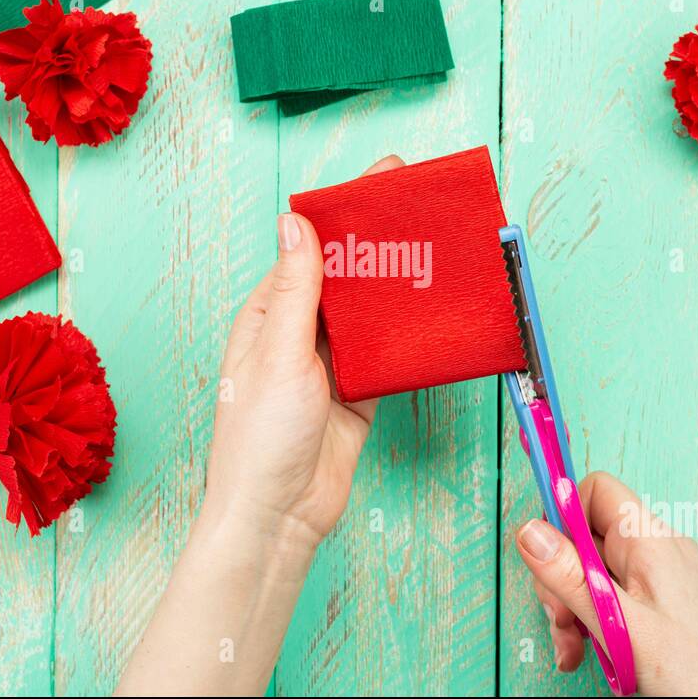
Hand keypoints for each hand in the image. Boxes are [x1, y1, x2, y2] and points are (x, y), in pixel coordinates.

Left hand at [201, 155, 405, 550]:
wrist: (279, 518)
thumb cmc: (260, 439)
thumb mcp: (280, 355)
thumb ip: (295, 291)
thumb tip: (295, 223)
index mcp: (268, 315)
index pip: (310, 249)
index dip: (344, 214)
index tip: (380, 180)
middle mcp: (297, 333)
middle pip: (344, 276)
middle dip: (379, 242)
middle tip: (422, 207)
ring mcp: (329, 365)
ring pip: (370, 313)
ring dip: (398, 286)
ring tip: (437, 249)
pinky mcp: (358, 394)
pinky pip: (388, 355)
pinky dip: (409, 335)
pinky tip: (434, 311)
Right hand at [516, 471, 697, 695]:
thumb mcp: (620, 624)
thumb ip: (572, 577)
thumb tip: (529, 532)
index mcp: (649, 540)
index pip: (596, 491)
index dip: (563, 516)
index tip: (543, 557)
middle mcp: (655, 549)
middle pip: (587, 536)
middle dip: (562, 578)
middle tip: (562, 620)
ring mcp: (658, 577)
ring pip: (594, 572)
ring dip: (574, 608)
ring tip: (574, 648)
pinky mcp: (659, 604)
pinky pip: (612, 597)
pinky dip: (594, 622)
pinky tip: (589, 653)